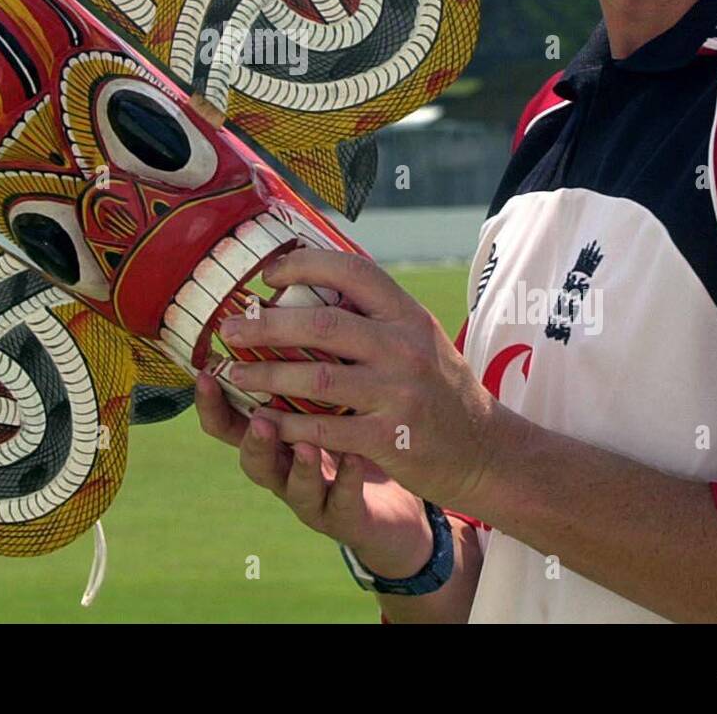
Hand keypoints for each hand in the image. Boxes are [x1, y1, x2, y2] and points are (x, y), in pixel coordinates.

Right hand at [194, 367, 434, 575]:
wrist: (405, 482)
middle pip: (251, 456)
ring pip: (291, 486)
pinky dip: (345, 478)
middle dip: (248, 432)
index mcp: (276, 427)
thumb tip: (296, 284)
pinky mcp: (348, 514)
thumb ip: (313, 348)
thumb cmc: (358, 424)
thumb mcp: (333, 384)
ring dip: (294, 463)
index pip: (230, 418)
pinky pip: (343, 500)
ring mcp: (316, 492)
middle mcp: (286, 462)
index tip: (202, 371)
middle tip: (254, 412)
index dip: (211, 400)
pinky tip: (354, 457)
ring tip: (302, 445)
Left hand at [217, 248, 502, 511]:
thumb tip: (309, 278)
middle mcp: (405, 347)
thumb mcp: (418, 336)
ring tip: (233, 375)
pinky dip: (288, 425)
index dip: (304, 265)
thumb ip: (374, 313)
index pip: (352, 270)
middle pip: (323, 323)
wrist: (485, 451)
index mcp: (407, 314)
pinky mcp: (390, 438)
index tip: (267, 276)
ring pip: (316, 378)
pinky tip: (263, 419)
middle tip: (230, 328)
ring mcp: (398, 393)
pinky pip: (325, 429)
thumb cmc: (438, 387)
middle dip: (267, 325)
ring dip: (266, 375)